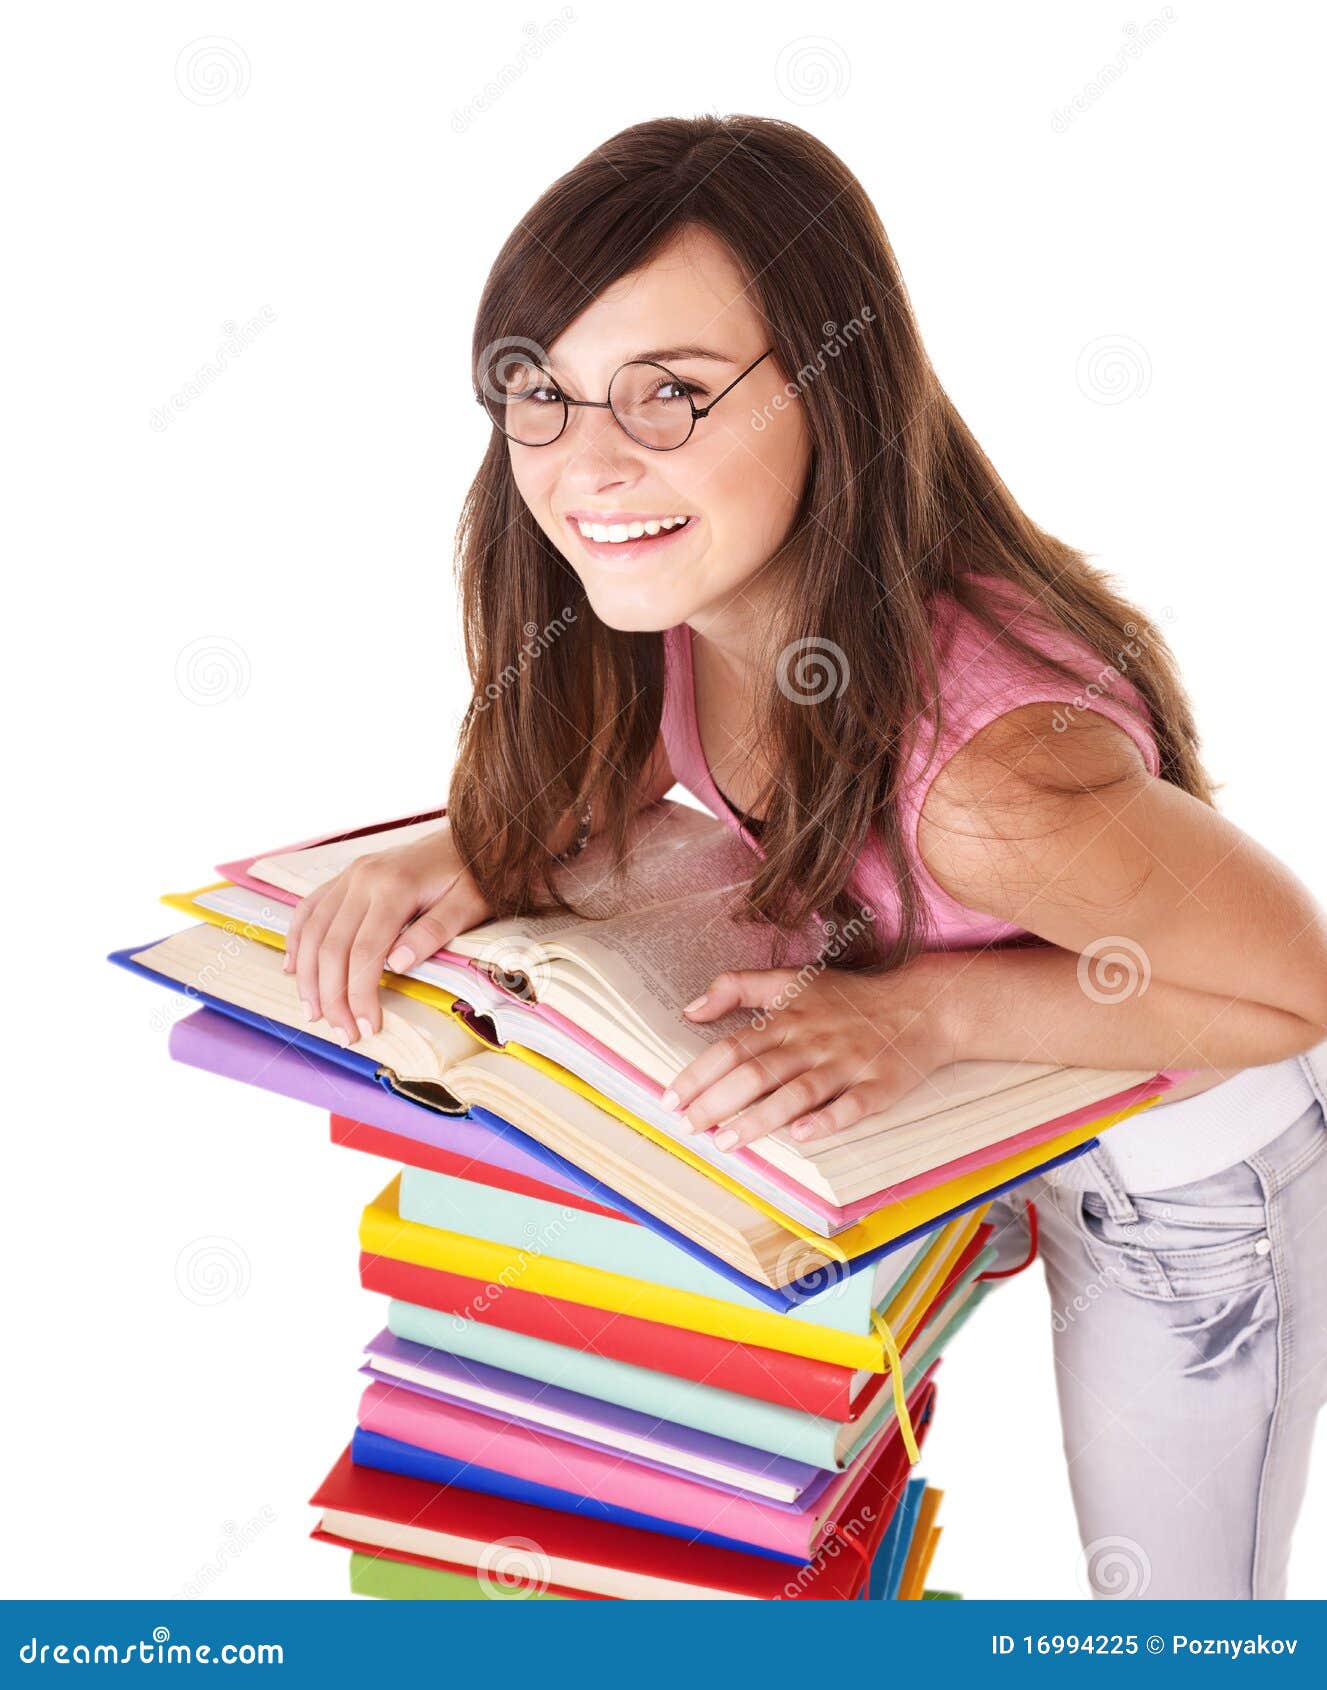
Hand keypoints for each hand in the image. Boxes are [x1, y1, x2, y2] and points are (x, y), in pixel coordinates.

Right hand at [284, 820, 491, 1044]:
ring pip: (313, 930)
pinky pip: (310, 908)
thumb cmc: (473, 874)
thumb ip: (433, 932)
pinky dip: (297, 939)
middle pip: (332, 946)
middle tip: (343, 1033)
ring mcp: (350, 875)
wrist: (469, 835)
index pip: (365, 952)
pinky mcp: (347, 876)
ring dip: (308, 976)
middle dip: (332, 996)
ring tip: (313, 1013)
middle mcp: (363, 878)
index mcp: (394, 886)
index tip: (367, 1027)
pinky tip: (293, 968)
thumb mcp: (468, 904)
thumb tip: (397, 965)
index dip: (360, 994)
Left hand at [660, 957, 956, 1149]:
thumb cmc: (849, 997)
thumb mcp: (792, 979)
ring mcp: (846, 1064)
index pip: (732, 1047)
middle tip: (688, 1128)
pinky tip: (801, 1136)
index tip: (669, 1098)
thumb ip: (739, 986)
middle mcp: (813, 1041)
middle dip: (717, 1102)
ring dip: (759, 1119)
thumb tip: (690, 1010)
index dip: (698, 1073)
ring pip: (797, 1093)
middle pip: (757, 1072)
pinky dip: (826, 1120)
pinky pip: (851, 1107)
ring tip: (725, 1142)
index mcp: (789, 1018)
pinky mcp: (879, 1086)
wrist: (922, 1005)